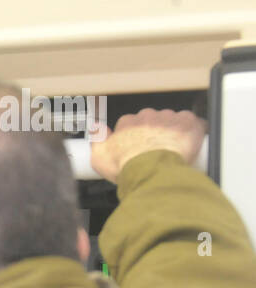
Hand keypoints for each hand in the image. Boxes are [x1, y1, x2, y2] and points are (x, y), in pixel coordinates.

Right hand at [90, 108, 205, 183]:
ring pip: (172, 120)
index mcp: (127, 123)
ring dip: (173, 131)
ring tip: (173, 149)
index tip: (138, 145)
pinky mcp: (186, 122)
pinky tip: (189, 143)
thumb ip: (95, 140)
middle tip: (156, 150)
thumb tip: (95, 128)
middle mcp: (147, 116)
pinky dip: (192, 130)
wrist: (151, 170)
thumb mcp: (98, 158)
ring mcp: (167, 118)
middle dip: (155, 132)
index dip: (135, 135)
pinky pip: (192, 121)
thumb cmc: (127, 166)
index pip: (131, 123)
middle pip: (152, 120)